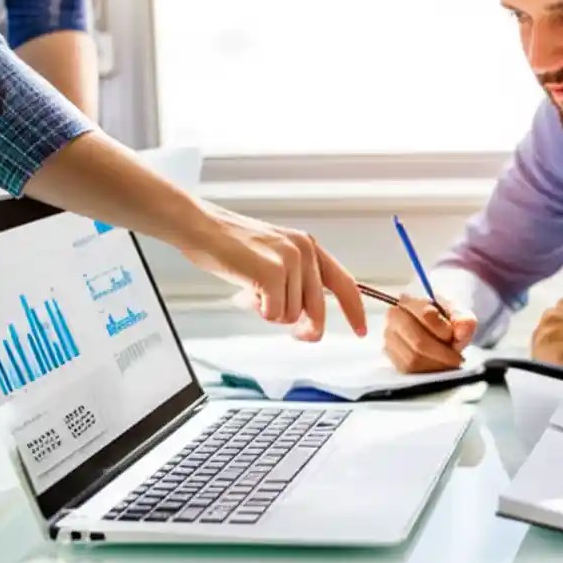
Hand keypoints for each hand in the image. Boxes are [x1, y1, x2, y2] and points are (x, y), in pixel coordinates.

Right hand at [179, 204, 366, 340]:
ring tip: (252, 293)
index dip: (354, 310)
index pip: (344, 282)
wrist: (202, 228)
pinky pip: (275, 314)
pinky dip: (260, 311)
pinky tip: (246, 294)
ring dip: (271, 312)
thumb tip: (304, 319)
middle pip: (318, 309)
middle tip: (295, 334)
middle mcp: (305, 251)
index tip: (360, 330)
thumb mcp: (274, 257)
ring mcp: (290, 261)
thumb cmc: (230, 245)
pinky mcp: (272, 273)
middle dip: (305, 328)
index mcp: (309, 247)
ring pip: (293, 315)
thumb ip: (294, 283)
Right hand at [383, 295, 476, 373]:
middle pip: (419, 342)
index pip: (427, 315)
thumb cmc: (445, 321)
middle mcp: (394, 317)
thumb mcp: (459, 315)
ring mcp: (390, 338)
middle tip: (456, 358)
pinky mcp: (391, 357)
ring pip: (413, 359)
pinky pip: (408, 370)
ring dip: (436, 363)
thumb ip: (464, 320)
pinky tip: (436, 365)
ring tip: (448, 362)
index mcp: (410, 301)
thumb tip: (462, 329)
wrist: (435, 332)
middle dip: (442, 353)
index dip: (444, 330)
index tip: (454, 337)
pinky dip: (427, 370)